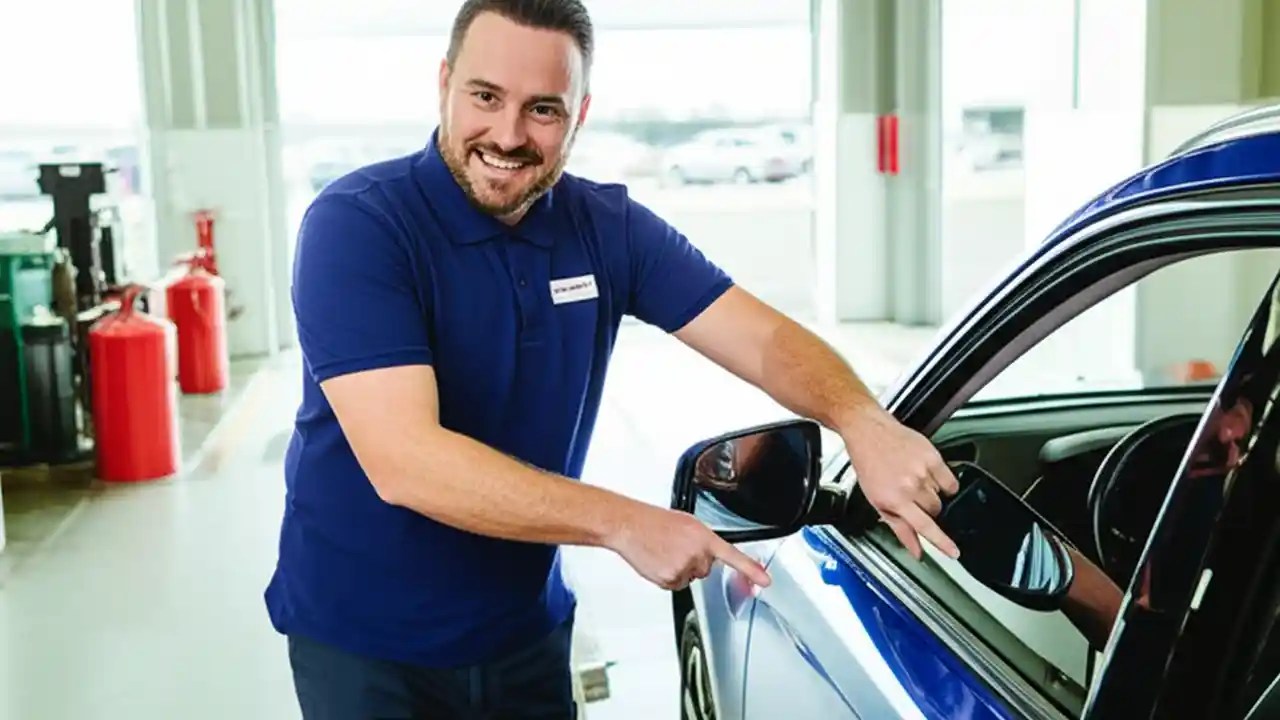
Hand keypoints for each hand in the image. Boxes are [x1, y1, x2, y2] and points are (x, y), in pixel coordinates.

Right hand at [607, 503, 772, 590]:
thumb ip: (702, 541)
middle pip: (705, 569)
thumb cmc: (654, 522)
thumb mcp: (687, 524)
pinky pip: (675, 585)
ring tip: (663, 552)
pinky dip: (667, 576)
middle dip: (693, 561)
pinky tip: (658, 561)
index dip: (751, 570)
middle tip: (675, 547)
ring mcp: (684, 568)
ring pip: (689, 578)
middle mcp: (697, 554)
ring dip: (678, 569)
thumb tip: (707, 554)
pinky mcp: (670, 580)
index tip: (765, 582)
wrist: (631, 526)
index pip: (733, 556)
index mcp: (704, 537)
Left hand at [842, 406, 959, 559]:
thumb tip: (916, 551)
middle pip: (935, 511)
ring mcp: (923, 470)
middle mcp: (909, 485)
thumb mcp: (877, 501)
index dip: (941, 542)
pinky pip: (950, 480)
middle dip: (927, 510)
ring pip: (942, 496)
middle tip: (912, 497)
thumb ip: (899, 529)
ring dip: (932, 493)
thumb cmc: (868, 465)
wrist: (869, 432)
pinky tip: (926, 473)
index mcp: (894, 499)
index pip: (924, 526)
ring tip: (914, 480)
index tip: (954, 552)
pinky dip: (943, 481)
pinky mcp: (933, 456)